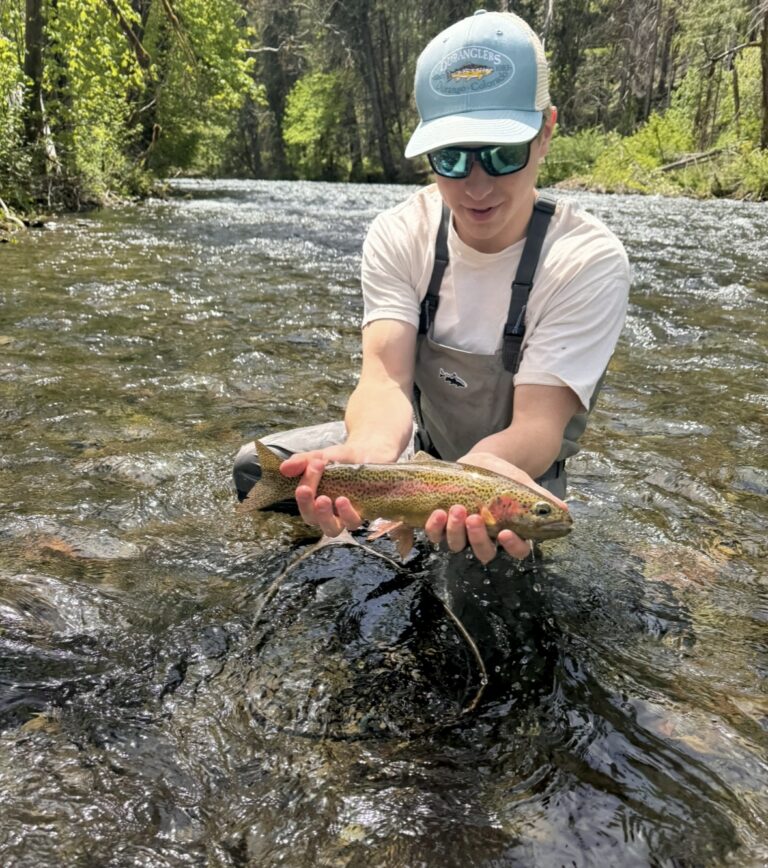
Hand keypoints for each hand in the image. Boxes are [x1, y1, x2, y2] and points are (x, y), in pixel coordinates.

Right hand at [279, 443, 389, 537]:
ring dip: (325, 517)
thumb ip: (302, 461)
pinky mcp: (363, 514)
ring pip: (331, 529)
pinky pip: (353, 522)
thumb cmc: (340, 459)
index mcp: (312, 501)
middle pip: (313, 520)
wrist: (368, 453)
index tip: (309, 467)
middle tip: (306, 489)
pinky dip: (347, 514)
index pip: (301, 502)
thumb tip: (284, 467)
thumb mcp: (319, 457)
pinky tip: (343, 500)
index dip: (301, 491)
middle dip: (307, 505)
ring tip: (324, 499)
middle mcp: (327, 513)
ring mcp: (344, 516)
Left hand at [423, 452, 564, 563]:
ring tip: (456, 509)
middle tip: (474, 519)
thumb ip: (541, 498)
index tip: (506, 533)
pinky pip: (436, 535)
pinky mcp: (443, 524)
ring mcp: (463, 533)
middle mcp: (486, 539)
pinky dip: (435, 528)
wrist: (482, 461)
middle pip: (483, 553)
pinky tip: (438, 513)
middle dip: (477, 538)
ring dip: (455, 531)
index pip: (516, 551)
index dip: (512, 547)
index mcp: (509, 533)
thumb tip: (565, 510)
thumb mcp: (523, 485)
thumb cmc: (506, 477)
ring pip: (458, 545)